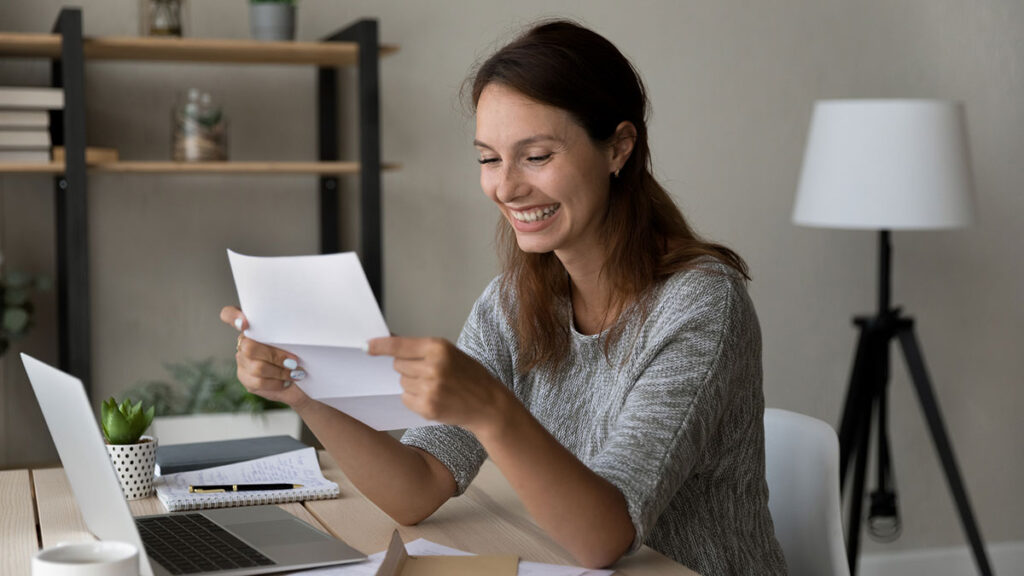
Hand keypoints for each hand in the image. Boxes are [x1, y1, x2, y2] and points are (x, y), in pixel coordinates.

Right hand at [220, 306, 309, 407]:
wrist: (303, 380)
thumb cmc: (300, 353)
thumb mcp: (296, 340)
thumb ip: (288, 333)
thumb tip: (295, 332)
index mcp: (254, 325)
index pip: (229, 314)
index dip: (232, 316)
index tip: (244, 323)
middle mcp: (244, 341)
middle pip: (249, 347)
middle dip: (276, 356)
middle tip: (294, 361)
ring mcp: (242, 360)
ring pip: (257, 367)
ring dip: (281, 372)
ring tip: (295, 373)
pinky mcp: (245, 378)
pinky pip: (259, 382)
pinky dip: (277, 382)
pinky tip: (287, 381)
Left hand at [368, 337, 511, 432]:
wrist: (489, 404)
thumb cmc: (469, 376)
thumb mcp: (450, 353)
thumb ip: (421, 348)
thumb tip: (390, 342)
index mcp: (438, 347)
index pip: (399, 345)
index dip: (380, 346)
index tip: (365, 346)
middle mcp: (433, 366)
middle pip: (397, 365)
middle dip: (408, 368)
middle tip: (430, 372)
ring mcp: (429, 388)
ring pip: (402, 382)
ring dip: (412, 384)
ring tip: (436, 386)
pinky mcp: (427, 407)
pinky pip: (405, 398)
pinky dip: (415, 399)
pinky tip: (434, 398)